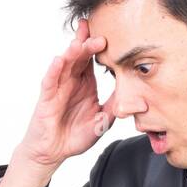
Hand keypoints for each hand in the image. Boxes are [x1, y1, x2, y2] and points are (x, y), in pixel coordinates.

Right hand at [0, 19, 109, 186]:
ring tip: (80, 42)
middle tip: (100, 35)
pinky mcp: (47, 97)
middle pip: (80, 56)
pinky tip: (59, 60)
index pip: (93, 60)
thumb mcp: (102, 121)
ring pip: (65, 64)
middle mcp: (72, 81)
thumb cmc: (74, 136)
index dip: (100, 47)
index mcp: (86, 84)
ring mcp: (59, 87)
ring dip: (72, 53)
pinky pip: (50, 81)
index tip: (112, 34)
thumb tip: (139, 100)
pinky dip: (54, 70)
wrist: (53, 152)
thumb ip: (117, 108)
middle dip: (87, 43)